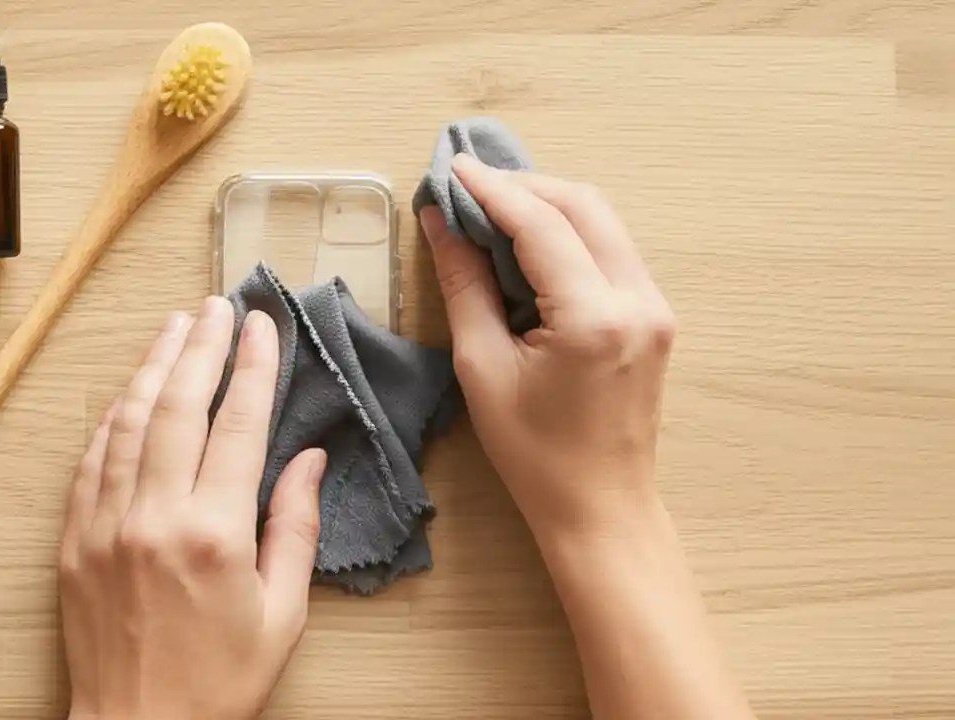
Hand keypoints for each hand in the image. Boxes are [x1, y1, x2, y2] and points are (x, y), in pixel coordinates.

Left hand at [59, 297, 327, 719]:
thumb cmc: (219, 683)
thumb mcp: (282, 615)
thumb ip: (294, 529)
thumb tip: (306, 459)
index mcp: (215, 533)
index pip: (237, 424)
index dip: (252, 366)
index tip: (260, 324)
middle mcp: (155, 516)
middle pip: (178, 405)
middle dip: (200, 346)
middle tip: (216, 304)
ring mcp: (106, 524)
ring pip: (129, 421)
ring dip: (153, 366)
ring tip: (174, 326)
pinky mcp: (74, 540)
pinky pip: (91, 459)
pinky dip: (113, 416)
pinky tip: (130, 391)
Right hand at [420, 154, 675, 537]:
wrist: (602, 509)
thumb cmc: (534, 454)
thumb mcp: (482, 369)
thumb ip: (463, 286)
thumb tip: (441, 223)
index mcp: (594, 317)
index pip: (541, 224)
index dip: (492, 189)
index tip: (452, 168)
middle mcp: (638, 299)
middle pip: (583, 205)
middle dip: (524, 185)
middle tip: (470, 185)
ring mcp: (655, 306)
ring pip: (603, 221)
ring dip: (549, 203)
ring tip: (493, 207)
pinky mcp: (656, 316)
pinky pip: (612, 250)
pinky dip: (570, 232)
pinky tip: (530, 241)